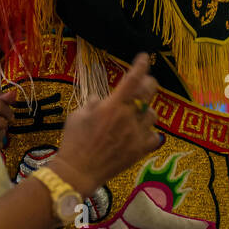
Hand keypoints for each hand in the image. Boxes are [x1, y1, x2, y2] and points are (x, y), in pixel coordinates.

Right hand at [51, 53, 159, 195]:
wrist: (78, 171)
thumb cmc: (74, 141)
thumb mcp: (77, 115)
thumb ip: (93, 103)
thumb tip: (101, 100)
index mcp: (112, 106)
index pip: (132, 79)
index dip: (140, 65)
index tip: (144, 57)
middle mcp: (128, 117)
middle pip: (149, 92)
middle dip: (149, 83)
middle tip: (145, 83)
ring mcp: (136, 135)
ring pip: (152, 114)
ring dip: (146, 111)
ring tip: (137, 114)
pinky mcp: (139, 151)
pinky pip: (154, 136)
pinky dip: (148, 133)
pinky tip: (140, 134)